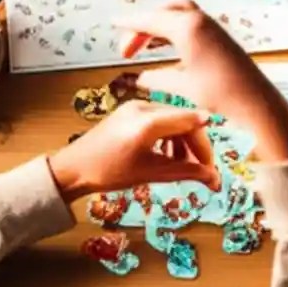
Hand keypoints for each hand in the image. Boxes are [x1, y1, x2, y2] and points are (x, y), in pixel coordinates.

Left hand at [48, 101, 218, 202]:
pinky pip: (160, 120)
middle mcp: (144, 107)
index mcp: (149, 120)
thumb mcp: (150, 173)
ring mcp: (136, 107)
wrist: (73, 168)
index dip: (206, 144)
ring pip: (173, 120)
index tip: (213, 168)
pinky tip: (166, 156)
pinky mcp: (130, 112)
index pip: (192, 122)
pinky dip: (169, 137)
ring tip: (183, 167)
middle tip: (203, 172)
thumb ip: (184, 171)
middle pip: (184, 120)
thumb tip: (213, 179)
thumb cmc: (109, 171)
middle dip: (196, 146)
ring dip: (183, 143)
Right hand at [115, 0, 287, 161]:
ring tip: (143, 45)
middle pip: (165, 11)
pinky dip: (174, 31)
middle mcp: (200, 21)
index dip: (130, 24)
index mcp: (188, 28)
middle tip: (129, 47)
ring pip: (179, 15)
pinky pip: (190, 24)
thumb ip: (158, 78)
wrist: (256, 102)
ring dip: (159, 26)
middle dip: (145, 24)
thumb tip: (140, 78)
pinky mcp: (220, 37)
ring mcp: (212, 28)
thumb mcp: (183, 87)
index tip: (113, 24)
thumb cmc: (219, 95)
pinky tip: (167, 49)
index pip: (151, 20)